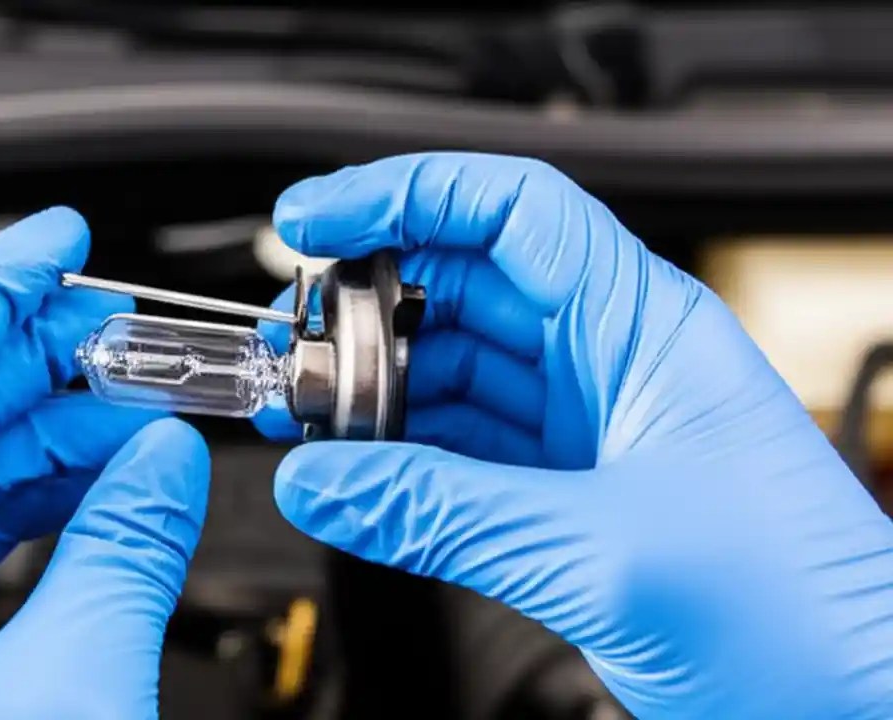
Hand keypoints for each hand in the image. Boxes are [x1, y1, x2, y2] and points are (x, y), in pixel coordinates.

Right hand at [258, 153, 892, 718]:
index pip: (507, 211)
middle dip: (366, 310)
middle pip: (462, 290)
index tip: (313, 221)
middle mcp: (609, 363)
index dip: (402, 196)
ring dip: (375, 391)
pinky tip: (356, 471)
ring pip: (453, 373)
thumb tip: (321, 480)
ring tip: (308, 418)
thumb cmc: (797, 612)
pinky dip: (402, 457)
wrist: (854, 705)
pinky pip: (461, 449)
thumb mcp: (598, 550)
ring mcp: (585, 429)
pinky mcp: (567, 493)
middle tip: (294, 348)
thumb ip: (439, 514)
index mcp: (641, 326)